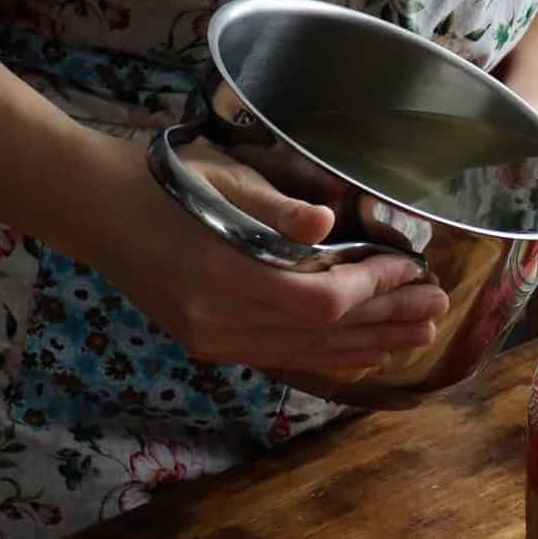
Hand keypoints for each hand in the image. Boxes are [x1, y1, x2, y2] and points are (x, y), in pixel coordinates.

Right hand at [82, 136, 448, 371]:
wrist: (100, 211)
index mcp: (224, 275)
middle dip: (387, 320)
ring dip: (369, 344)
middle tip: (438, 307)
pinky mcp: (211, 346)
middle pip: (323, 334)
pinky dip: (329, 358)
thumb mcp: (223, 178)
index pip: (320, 300)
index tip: (410, 267)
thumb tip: (329, 221)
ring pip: (308, 354)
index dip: (373, 289)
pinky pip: (282, 360)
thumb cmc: (167, 182)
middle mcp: (219, 321)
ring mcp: (214, 340)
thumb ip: (277, 205)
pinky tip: (365, 354)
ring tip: (418, 335)